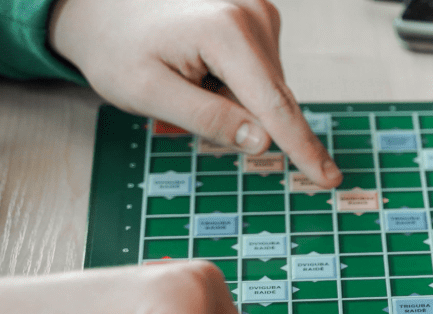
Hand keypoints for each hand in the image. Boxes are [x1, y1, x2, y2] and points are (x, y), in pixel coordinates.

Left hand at [49, 0, 341, 187]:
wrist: (104, 8)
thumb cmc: (117, 48)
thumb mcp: (148, 92)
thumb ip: (207, 119)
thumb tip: (262, 142)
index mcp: (225, 32)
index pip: (273, 105)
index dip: (301, 147)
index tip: (327, 177)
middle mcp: (253, 16)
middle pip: (269, 98)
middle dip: (237, 118)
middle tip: (180, 102)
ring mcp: (259, 14)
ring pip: (266, 88)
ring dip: (233, 101)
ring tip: (185, 80)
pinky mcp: (259, 19)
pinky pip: (260, 73)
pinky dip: (234, 84)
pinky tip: (201, 70)